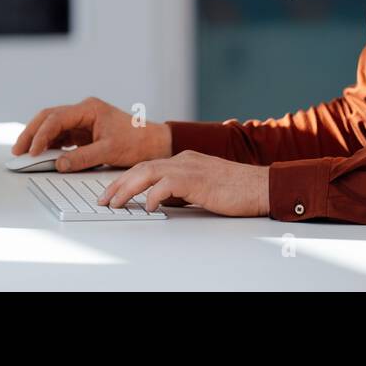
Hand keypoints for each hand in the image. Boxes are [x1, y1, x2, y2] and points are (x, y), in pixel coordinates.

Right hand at [11, 97, 171, 171]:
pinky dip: (50, 145)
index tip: (32, 151)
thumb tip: (59, 164)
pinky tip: (42, 155)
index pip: (56, 118)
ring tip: (24, 154)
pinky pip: (61, 136)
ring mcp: (82, 121)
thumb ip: (83, 157)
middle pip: (48, 118)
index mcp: (88, 109)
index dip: (41, 134)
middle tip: (18, 150)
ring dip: (38, 139)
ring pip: (52, 126)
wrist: (154, 143)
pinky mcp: (84, 132)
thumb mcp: (109, 150)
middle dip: (32, 133)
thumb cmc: (137, 142)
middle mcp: (83, 112)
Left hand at [98, 151, 269, 216]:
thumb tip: (161, 200)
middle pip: (141, 167)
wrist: (261, 186)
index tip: (111, 193)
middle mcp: (183, 159)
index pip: (146, 166)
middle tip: (104, 200)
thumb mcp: (202, 187)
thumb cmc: (237, 190)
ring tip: (115, 203)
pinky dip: (153, 195)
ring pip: (148, 172)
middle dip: (118, 184)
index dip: (126, 179)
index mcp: (184, 159)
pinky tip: (147, 206)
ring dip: (127, 188)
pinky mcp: (197, 179)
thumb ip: (182, 189)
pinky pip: (167, 185)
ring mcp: (190, 167)